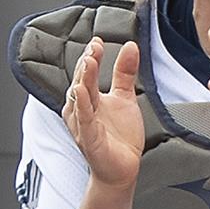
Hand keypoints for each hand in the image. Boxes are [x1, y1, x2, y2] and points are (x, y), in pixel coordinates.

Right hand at [62, 38, 144, 190]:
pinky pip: (84, 121)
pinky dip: (83, 107)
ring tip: (89, 62)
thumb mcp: (125, 98)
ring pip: (79, 99)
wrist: (122, 168)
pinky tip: (82, 93)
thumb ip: (125, 73)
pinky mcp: (89, 140)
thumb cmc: (119, 136)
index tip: (98, 40)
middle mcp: (82, 110)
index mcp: (89, 99)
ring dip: (83, 80)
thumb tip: (130, 45)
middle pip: (81, 82)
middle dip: (87, 64)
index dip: (92, 56)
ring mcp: (83, 125)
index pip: (87, 73)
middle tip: (94, 47)